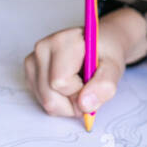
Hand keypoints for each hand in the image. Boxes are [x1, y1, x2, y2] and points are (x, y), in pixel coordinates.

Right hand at [23, 9, 145, 118]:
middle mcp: (42, 49)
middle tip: (88, 87)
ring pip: (46, 103)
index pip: (61, 83)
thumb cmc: (105, 53)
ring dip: (68, 104)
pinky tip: (69, 86)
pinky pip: (42, 101)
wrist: (100, 43)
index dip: (80, 91)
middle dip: (74, 102)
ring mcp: (32, 61)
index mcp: (62, 41)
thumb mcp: (115, 67)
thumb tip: (85, 105)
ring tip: (80, 86)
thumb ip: (105, 85)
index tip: (92, 80)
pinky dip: (60, 102)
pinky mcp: (31, 72)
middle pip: (50, 98)